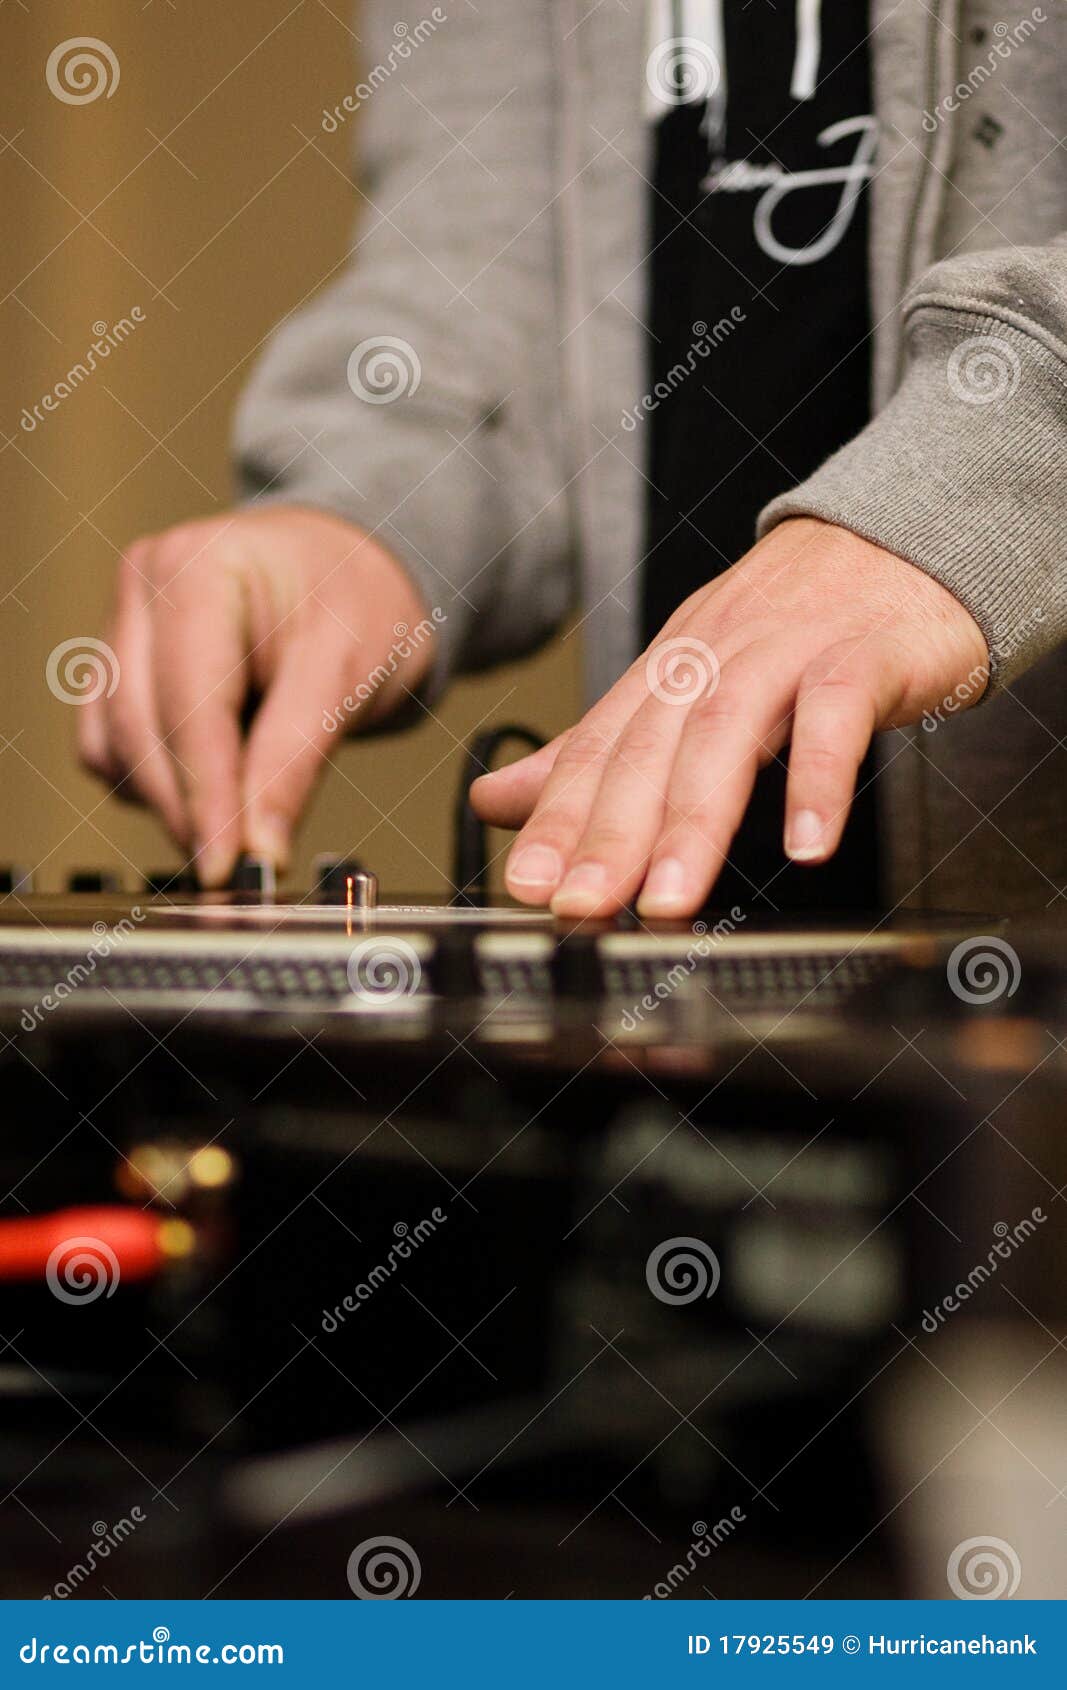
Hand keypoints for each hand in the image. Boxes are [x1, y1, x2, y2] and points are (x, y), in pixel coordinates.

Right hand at [78, 505, 434, 885]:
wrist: (354, 572)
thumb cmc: (358, 601)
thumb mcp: (349, 673)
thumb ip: (297, 758)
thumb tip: (259, 849)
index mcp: (198, 568)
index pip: (189, 705)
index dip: (205, 796)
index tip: (226, 866)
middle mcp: (145, 589)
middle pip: (139, 731)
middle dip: (189, 810)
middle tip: (242, 867)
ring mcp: (122, 627)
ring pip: (112, 747)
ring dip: (167, 799)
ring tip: (243, 808)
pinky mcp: (117, 668)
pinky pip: (108, 748)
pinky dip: (151, 783)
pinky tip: (213, 780)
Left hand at [471, 518, 988, 918]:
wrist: (902, 538)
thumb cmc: (794, 622)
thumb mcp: (685, 680)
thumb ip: (598, 750)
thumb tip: (495, 798)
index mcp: (666, 669)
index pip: (598, 750)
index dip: (559, 818)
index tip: (531, 885)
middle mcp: (713, 656)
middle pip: (650, 748)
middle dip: (608, 834)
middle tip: (582, 906)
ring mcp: (788, 650)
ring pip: (727, 734)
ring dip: (693, 824)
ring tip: (669, 899)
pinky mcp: (865, 653)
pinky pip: (837, 713)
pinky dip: (821, 779)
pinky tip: (808, 843)